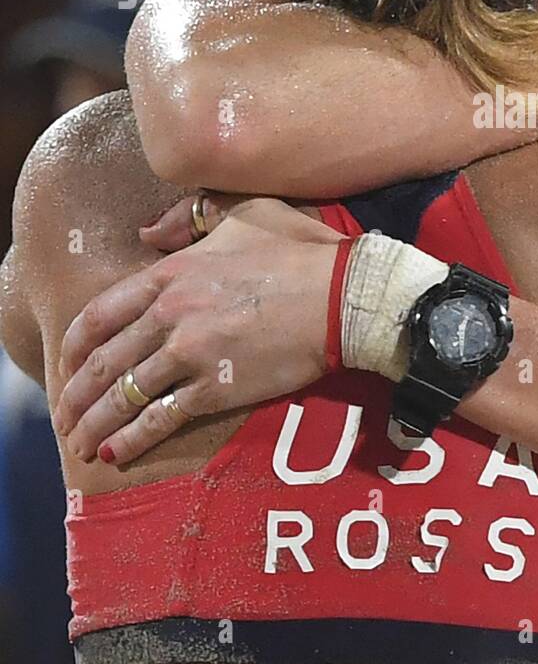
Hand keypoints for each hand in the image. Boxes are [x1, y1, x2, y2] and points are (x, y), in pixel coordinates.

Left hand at [55, 197, 343, 465]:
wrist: (344, 295)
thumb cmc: (301, 250)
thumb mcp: (244, 211)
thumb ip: (191, 218)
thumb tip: (147, 234)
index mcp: (172, 272)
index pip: (102, 313)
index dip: (76, 344)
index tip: (67, 362)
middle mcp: (171, 314)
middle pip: (104, 360)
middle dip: (77, 393)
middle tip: (66, 414)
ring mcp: (191, 353)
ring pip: (125, 394)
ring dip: (97, 423)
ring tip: (83, 444)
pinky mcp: (216, 387)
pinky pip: (162, 417)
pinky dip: (134, 438)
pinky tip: (118, 452)